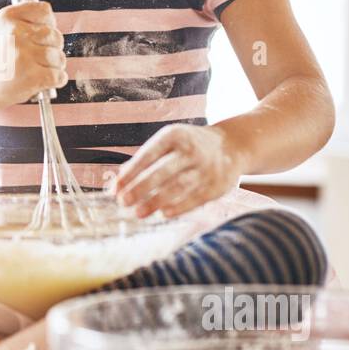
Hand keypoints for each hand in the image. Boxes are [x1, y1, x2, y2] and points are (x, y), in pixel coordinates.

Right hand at [0, 2, 67, 112]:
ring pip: (59, 57)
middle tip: (35, 56)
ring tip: (37, 69)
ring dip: (55, 66)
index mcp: (8, 16)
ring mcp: (23, 55)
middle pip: (55, 35)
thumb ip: (29, 20)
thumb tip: (54, 24)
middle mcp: (14, 33)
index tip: (38, 35)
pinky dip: (57, 80)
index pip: (45, 10)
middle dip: (52, 48)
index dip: (48, 24)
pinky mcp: (31, 76)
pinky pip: (59, 76)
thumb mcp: (5, 28)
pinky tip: (43, 80)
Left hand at [113, 124, 244, 217]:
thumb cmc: (189, 146)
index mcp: (175, 135)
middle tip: (124, 202)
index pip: (149, 154)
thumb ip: (145, 160)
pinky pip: (195, 198)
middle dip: (141, 188)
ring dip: (157, 201)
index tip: (116, 188)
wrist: (232, 145)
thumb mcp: (169, 142)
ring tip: (139, 212)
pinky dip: (179, 207)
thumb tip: (119, 182)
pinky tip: (163, 214)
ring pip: (178, 186)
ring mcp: (206, 168)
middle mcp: (192, 150)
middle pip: (163, 171)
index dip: (131, 172)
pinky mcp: (217, 185)